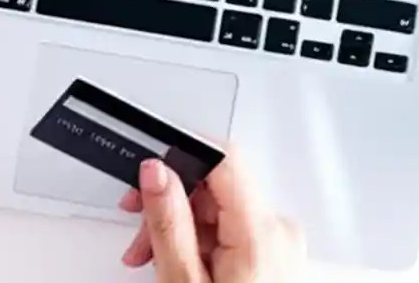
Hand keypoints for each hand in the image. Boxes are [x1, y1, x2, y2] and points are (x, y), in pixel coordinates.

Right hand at [119, 150, 306, 282]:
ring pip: (219, 210)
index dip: (180, 154)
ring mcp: (281, 246)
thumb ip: (168, 223)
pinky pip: (232, 231)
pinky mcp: (275, 258)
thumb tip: (157, 172)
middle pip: (216, 186)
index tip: (146, 168)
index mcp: (262, 232)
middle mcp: (279, 231)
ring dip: (180, 226)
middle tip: (137, 230)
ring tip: (151, 258)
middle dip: (170, 201)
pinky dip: (200, 242)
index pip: (223, 158)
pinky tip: (179, 264)